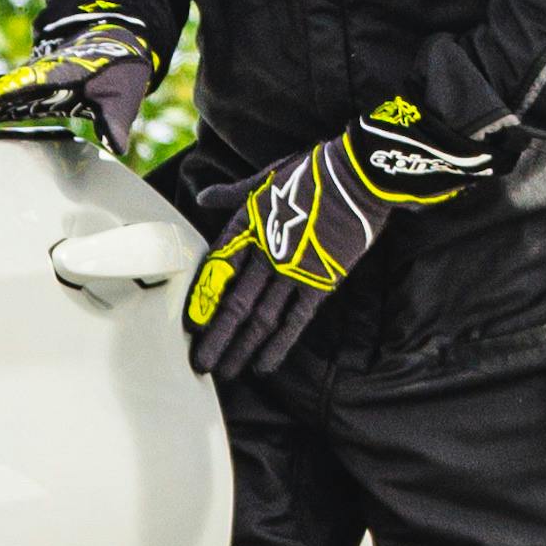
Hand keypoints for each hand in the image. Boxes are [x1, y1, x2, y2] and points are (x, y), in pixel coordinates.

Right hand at [0, 9, 153, 152]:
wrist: (111, 41)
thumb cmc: (116, 69)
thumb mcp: (122, 93)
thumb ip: (115, 119)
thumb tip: (117, 145)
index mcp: (54, 74)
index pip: (24, 84)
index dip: (2, 93)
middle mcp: (31, 77)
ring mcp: (21, 84)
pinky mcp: (17, 93)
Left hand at [183, 94, 492, 378]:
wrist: (355, 176)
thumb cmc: (310, 173)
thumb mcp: (263, 179)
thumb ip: (232, 194)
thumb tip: (203, 196)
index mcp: (246, 229)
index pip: (216, 272)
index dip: (202, 299)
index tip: (189, 325)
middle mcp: (264, 255)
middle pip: (234, 303)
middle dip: (216, 337)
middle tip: (200, 364)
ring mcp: (292, 271)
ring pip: (260, 318)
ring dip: (241, 347)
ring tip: (225, 372)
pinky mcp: (320, 281)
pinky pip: (295, 320)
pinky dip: (278, 345)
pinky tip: (263, 366)